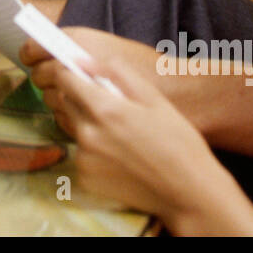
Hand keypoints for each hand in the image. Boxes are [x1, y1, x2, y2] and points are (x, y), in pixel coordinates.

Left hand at [30, 44, 252, 233]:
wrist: (188, 191)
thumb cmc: (178, 141)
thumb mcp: (154, 98)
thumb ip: (116, 73)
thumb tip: (83, 60)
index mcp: (104, 109)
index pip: (64, 79)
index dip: (72, 73)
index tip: (82, 75)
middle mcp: (87, 134)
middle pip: (66, 102)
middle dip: (82, 98)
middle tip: (112, 106)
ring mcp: (83, 159)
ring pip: (73, 128)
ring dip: (88, 124)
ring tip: (121, 135)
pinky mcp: (85, 179)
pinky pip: (81, 153)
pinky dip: (93, 151)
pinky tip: (119, 155)